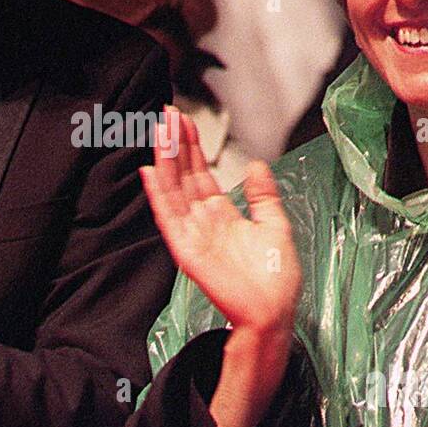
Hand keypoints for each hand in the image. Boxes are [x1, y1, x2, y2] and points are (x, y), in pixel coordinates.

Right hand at [140, 106, 301, 426]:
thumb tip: (256, 165)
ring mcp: (193, 235)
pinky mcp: (187, 250)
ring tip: (160, 131)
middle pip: (184, 176)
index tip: (185, 121)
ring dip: (165, 161)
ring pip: (173, 191)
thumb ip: (263, 196)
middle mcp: (203, 222)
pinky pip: (169, 218)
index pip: (200, 175)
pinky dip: (159, 195)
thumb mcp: (276, 226)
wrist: (273, 312)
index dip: (192, 148)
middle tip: (168, 114)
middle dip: (176, 145)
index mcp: (222, 215)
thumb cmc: (276, 279)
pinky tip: (151, 172)